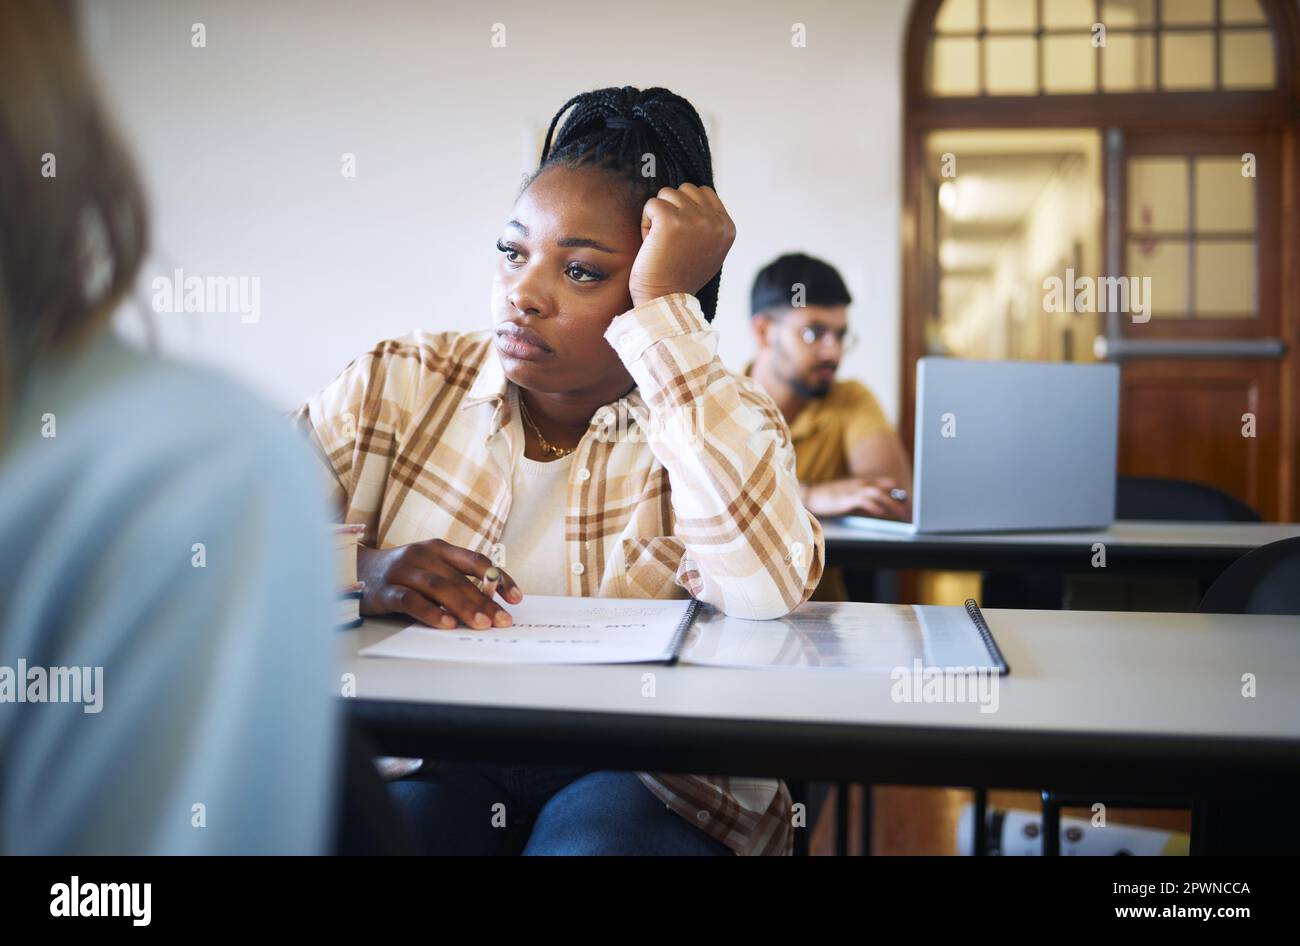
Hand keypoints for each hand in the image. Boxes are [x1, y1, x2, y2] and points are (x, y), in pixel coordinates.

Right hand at [357, 539, 522, 629]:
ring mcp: (402, 572)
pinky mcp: (385, 591)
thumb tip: (492, 603)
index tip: (516, 598)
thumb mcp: (430, 568)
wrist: (354, 570)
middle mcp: (422, 555)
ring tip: (482, 623)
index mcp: (439, 548)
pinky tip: (447, 624)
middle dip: (485, 600)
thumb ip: (456, 581)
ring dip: (463, 607)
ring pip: (439, 588)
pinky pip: (411, 601)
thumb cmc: (402, 573)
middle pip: (459, 578)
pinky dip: (431, 612)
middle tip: (502, 620)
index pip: (476, 561)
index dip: (498, 578)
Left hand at [628, 183, 734, 307]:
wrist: (666, 302)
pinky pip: (651, 204)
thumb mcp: (709, 251)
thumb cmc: (681, 279)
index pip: (704, 192)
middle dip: (672, 209)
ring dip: (658, 217)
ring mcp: (694, 219)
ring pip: (666, 194)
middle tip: (670, 240)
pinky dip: (645, 223)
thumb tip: (695, 200)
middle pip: (685, 189)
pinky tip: (652, 244)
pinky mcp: (671, 221)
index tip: (681, 237)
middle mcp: (715, 221)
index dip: (686, 209)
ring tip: (661, 243)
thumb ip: (709, 226)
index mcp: (728, 227)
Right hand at [803, 477, 912, 520]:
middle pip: (886, 487)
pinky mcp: (846, 499)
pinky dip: (876, 507)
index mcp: (862, 481)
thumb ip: (865, 499)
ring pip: (879, 494)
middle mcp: (860, 483)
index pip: (886, 482)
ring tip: (902, 513)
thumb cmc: (831, 497)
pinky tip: (883, 513)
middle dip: (900, 499)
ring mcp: (853, 490)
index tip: (909, 502)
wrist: (812, 495)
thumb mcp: (850, 495)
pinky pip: (865, 501)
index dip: (898, 492)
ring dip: (892, 504)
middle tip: (910, 511)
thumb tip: (881, 508)